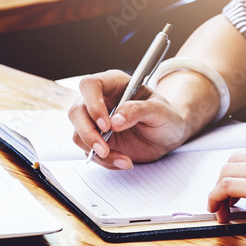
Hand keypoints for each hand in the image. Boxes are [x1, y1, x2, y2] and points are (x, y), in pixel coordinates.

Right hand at [68, 70, 190, 168]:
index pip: (91, 86)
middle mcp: (100, 100)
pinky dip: (104, 160)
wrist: (168, 136)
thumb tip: (115, 120)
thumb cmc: (166, 116)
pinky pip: (89, 151)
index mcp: (114, 84)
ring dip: (97, 152)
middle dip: (88, 133)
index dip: (93, 104)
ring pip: (78, 134)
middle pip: (77, 112)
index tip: (107, 125)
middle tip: (105, 149)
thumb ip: (138, 110)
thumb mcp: (159, 111)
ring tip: (124, 160)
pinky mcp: (97, 139)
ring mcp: (95, 121)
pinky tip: (123, 161)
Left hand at [207, 145, 245, 245]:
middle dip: (224, 181)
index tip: (235, 192)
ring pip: (228, 172)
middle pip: (236, 160)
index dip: (238, 174)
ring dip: (218, 192)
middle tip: (224, 202)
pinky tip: (218, 211)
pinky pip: (227, 187)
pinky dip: (216, 197)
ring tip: (221, 210)